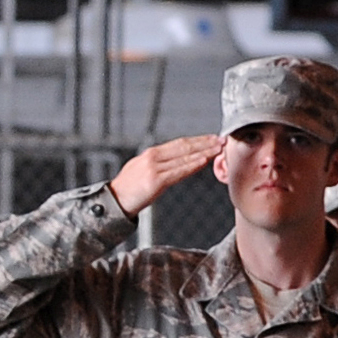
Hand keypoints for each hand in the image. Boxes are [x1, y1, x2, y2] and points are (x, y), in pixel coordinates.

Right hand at [108, 134, 224, 216]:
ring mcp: (154, 168)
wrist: (114, 200)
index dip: (198, 140)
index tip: (213, 138)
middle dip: (205, 142)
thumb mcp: (144, 170)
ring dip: (204, 152)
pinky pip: (178, 171)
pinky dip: (192, 165)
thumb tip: (177, 162)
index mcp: (152, 153)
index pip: (179, 143)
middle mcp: (153, 157)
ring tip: (218, 149)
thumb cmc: (129, 188)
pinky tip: (203, 161)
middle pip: (184, 146)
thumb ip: (160, 164)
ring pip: (184, 157)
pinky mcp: (156, 181)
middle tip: (222, 139)